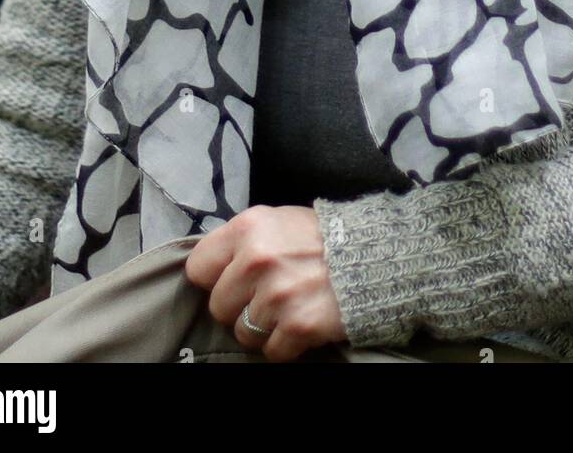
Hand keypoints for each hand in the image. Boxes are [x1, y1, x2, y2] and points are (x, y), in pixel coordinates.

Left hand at [183, 204, 346, 362]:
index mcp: (248, 227)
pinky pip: (272, 351)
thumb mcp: (277, 220)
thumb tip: (212, 267)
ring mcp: (277, 295)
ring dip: (265, 327)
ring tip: (289, 306)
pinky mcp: (298, 326)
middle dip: (240, 306)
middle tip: (268, 295)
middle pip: (218, 306)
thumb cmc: (320, 236)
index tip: (232, 280)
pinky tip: (302, 321)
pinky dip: (286, 343)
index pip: (198, 267)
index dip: (215, 278)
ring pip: (244, 333)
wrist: (374, 254)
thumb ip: (243, 241)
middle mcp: (257, 260)